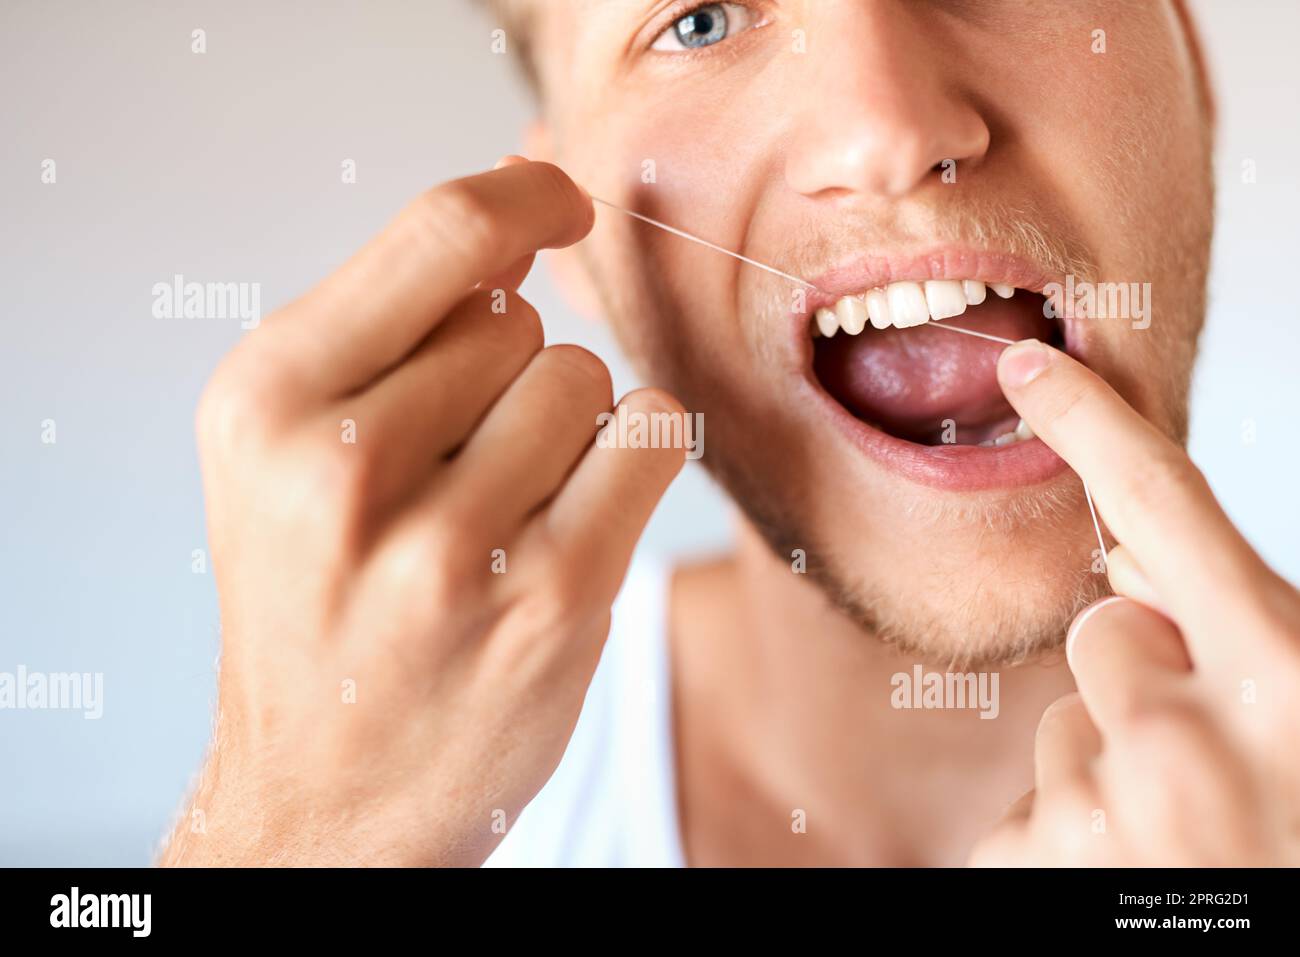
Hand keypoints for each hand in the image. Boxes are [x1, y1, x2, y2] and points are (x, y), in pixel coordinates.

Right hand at [161, 159, 685, 865]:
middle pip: (519, 318)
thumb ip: (399, 312)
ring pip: (585, 378)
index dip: (521, 196)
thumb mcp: (294, 447)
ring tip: (496, 510)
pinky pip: (651, 438)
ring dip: (564, 427)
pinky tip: (573, 516)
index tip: (559, 203)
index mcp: (266, 406)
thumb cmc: (319, 603)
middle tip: (451, 469)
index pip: (441, 233)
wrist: (329, 792)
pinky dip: (631, 457)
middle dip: (506, 370)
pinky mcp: (554, 600)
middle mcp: (343, 470)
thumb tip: (528, 184)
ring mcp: (453, 545)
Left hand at [969, 340, 1299, 865]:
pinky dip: (1075, 838)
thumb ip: (1243, 632)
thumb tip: (1132, 558)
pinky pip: (1032, 805)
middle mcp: (1190, 739)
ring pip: (1065, 725)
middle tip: (1217, 767)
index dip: (1093, 422)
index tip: (1029, 369)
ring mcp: (1109, 809)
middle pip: (1104, 631)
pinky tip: (1142, 879)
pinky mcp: (1043, 865)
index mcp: (1287, 678)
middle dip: (1145, 680)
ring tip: (1194, 838)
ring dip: (1115, 769)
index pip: (1166, 505)